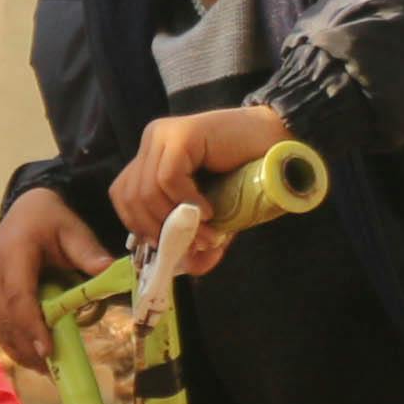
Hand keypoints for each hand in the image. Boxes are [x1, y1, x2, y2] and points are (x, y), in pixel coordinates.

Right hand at [0, 187, 110, 369]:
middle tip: (52, 370)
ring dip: (19, 349)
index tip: (48, 349)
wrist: (25, 211)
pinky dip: (13, 343)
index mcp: (14, 252)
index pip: (18, 296)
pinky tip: (32, 357)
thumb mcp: (74, 230)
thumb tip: (110, 270)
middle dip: (27, 346)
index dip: (31, 325)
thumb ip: (89, 252)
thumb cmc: (51, 221)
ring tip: (45, 369)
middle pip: (6, 317)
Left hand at [107, 106, 293, 273]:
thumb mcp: (218, 215)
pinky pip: (168, 178)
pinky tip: (208, 211)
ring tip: (207, 234)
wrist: (280, 142)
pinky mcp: (182, 134)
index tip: (166, 244)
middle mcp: (152, 143)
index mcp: (151, 157)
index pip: (123, 195)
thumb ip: (199, 238)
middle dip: (158, 229)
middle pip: (130, 196)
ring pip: (147, 190)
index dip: (139, 225)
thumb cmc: (248, 174)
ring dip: (176, 221)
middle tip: (191, 245)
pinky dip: (186, 202)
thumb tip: (188, 269)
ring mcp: (164, 136)